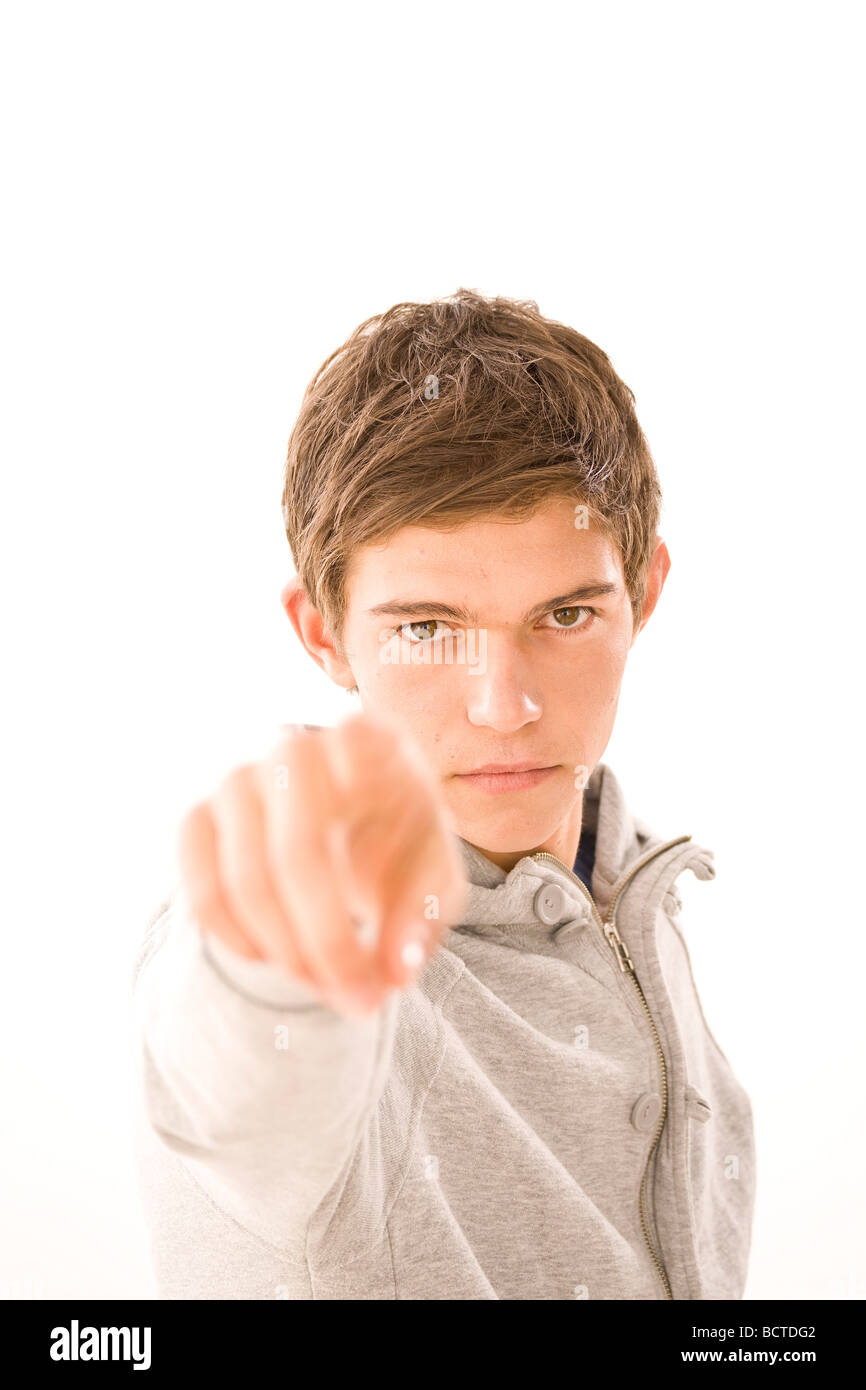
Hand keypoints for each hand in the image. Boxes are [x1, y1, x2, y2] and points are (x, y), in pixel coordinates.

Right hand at [176, 710, 466, 1016]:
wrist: (352, 829)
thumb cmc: (401, 844)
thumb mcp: (434, 877)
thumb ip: (422, 916)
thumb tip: (394, 972)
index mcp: (368, 739)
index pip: (357, 774)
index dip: (374, 835)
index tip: (378, 914)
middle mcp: (294, 746)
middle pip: (297, 850)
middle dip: (328, 940)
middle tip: (361, 1000)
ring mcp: (238, 781)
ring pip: (245, 879)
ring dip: (287, 953)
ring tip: (330, 990)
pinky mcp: (200, 818)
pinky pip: (201, 889)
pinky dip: (234, 939)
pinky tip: (273, 961)